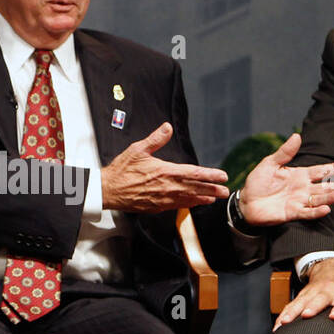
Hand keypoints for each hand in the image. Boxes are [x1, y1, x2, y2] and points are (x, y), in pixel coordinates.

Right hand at [100, 122, 229, 212]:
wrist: (108, 190)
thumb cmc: (121, 170)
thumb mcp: (137, 149)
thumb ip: (155, 139)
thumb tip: (167, 127)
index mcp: (164, 171)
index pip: (193, 173)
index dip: (210, 175)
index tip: (222, 176)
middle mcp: (166, 187)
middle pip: (195, 188)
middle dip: (212, 189)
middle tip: (225, 190)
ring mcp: (162, 199)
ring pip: (188, 199)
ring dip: (203, 198)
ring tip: (215, 198)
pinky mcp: (157, 206)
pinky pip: (177, 206)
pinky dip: (189, 204)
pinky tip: (195, 203)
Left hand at [239, 133, 333, 225]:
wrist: (246, 202)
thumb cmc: (258, 182)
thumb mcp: (270, 164)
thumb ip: (284, 152)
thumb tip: (297, 135)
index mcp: (299, 175)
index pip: (320, 171)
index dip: (332, 168)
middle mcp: (303, 188)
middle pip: (323, 187)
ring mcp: (299, 201)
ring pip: (318, 199)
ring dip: (329, 197)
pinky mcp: (292, 213)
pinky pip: (307, 213)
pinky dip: (317, 211)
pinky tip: (326, 209)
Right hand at [273, 257, 333, 330]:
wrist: (330, 266)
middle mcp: (327, 291)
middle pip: (318, 300)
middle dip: (311, 307)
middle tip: (305, 316)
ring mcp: (312, 293)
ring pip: (300, 302)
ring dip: (292, 312)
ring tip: (284, 324)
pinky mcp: (302, 296)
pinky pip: (291, 306)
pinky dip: (283, 315)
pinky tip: (277, 327)